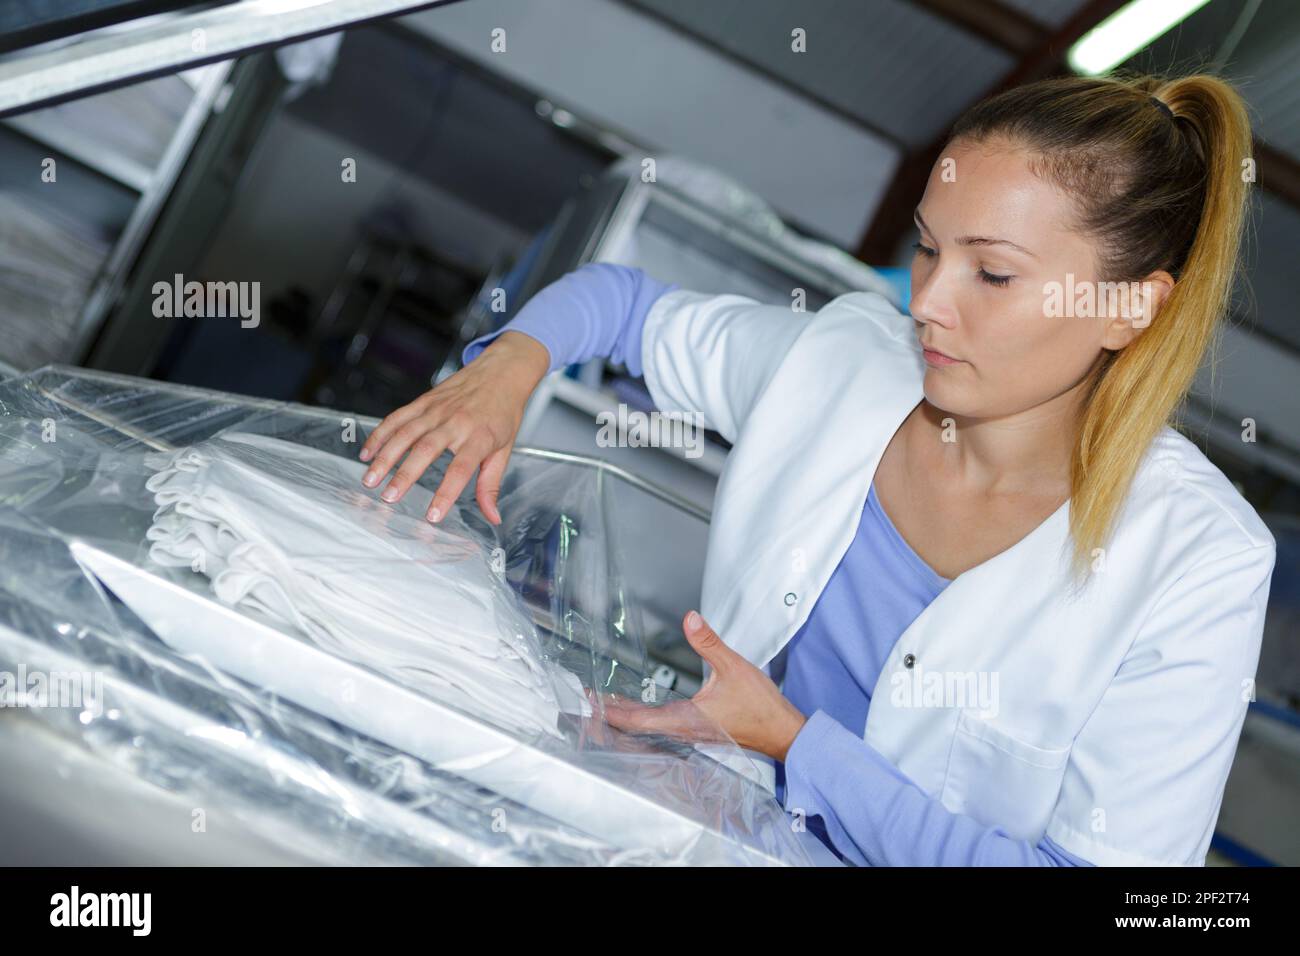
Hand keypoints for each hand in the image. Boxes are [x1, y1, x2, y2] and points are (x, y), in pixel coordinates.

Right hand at [358, 331, 550, 524]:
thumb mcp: (504, 450)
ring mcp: (437, 410)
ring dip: (385, 457)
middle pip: (426, 450)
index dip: (446, 493)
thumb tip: (492, 517)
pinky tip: (367, 452)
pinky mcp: (424, 401)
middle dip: (404, 475)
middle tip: (389, 497)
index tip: (432, 515)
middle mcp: (456, 422)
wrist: (502, 371)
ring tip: (370, 480)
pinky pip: (397, 417)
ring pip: (406, 433)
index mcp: (480, 437)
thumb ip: (491, 485)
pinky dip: (380, 434)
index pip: (461, 469)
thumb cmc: (503, 412)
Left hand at [601, 611, 807, 761]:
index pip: (637, 719)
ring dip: (626, 717)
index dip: (611, 711)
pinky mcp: (697, 732)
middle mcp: (683, 731)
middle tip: (588, 699)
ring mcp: (690, 734)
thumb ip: (710, 643)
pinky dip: (643, 718)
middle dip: (610, 715)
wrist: (782, 732)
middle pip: (636, 728)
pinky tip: (640, 709)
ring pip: (648, 729)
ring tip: (606, 702)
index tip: (591, 701)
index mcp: (686, 720)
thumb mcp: (735, 667)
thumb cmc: (761, 707)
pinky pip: (661, 728)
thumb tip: (690, 619)